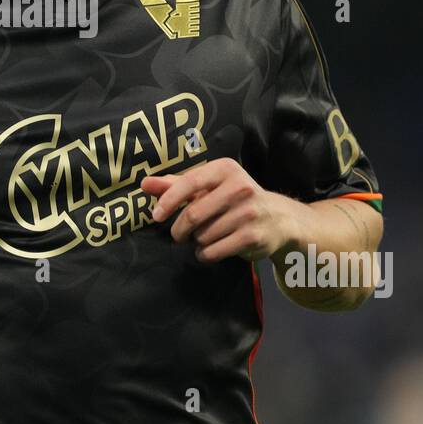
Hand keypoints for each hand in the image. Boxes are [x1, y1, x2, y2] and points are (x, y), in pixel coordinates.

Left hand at [141, 158, 296, 262]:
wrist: (278, 218)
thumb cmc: (233, 199)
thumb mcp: (208, 186)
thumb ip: (175, 185)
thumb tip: (144, 183)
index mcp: (226, 169)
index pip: (189, 182)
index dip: (168, 201)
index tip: (156, 215)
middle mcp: (240, 187)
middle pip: (193, 214)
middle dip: (179, 229)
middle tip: (178, 234)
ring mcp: (248, 212)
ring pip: (203, 235)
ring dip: (195, 242)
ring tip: (202, 238)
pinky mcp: (253, 236)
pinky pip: (214, 250)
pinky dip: (205, 254)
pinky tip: (208, 250)